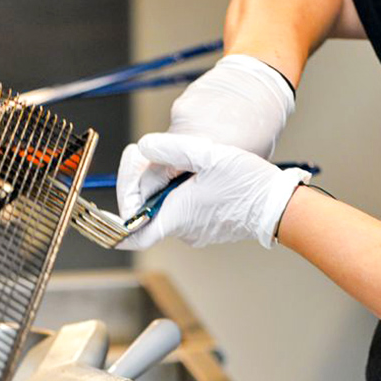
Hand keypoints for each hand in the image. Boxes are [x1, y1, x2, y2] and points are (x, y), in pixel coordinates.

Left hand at [116, 54, 294, 219]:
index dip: (113, 222)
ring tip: (179, 161)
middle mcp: (182, 230)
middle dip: (142, 183)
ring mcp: (195, 231)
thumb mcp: (208, 155)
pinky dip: (179, 192)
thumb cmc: (248, 183)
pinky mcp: (207, 227)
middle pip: (147, 210)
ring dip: (163, 185)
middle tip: (145, 153)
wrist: (279, 206)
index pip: (132, 233)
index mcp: (176, 217)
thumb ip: (171, 149)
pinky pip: (184, 209)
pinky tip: (194, 173)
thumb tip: (143, 147)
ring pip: (166, 207)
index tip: (100, 210)